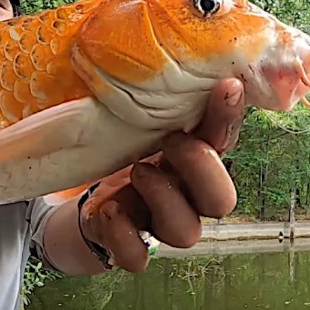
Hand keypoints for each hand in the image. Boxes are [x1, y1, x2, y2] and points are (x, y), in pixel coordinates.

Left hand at [78, 77, 245, 271]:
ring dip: (163, 198)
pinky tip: (107, 210)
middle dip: (202, 170)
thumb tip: (163, 52)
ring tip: (135, 171)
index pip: (224, 144)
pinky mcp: (126, 249)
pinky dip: (124, 236)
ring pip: (186, 232)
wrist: (80, 210)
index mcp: (190, 163)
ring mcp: (157, 227)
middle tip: (171, 143)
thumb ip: (154, 101)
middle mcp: (184, 199)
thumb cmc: (115, 159)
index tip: (226, 87)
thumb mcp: (133, 126)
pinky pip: (138, 257)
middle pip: (222, 201)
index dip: (229, 119)